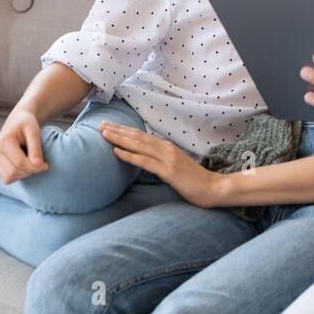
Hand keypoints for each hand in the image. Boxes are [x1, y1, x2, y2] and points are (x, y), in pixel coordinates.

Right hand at [0, 110, 48, 183]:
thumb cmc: (27, 123)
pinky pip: (6, 178)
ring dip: (23, 174)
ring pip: (9, 178)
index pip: (20, 163)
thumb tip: (38, 165)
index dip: (36, 167)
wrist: (17, 119)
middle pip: (14, 172)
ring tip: (30, 162)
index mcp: (4, 141)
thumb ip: (36, 147)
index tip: (46, 164)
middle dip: (30, 171)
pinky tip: (24, 165)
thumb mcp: (34, 130)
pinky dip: (17, 175)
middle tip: (40, 164)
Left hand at [99, 122, 224, 206]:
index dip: (125, 130)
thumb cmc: (195, 181)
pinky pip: (144, 161)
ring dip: (119, 138)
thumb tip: (147, 160)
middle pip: (137, 137)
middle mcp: (166, 149)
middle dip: (118, 130)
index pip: (142, 136)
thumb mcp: (177, 167)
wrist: (213, 188)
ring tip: (104, 134)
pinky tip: (116, 151)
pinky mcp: (168, 171)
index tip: (109, 125)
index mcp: (168, 147)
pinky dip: (129, 155)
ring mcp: (168, 159)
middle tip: (100, 124)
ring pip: (139, 145)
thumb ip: (163, 161)